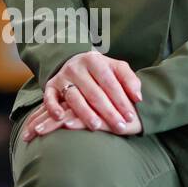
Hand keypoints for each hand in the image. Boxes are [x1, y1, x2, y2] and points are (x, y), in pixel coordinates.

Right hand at [23, 52, 142, 138]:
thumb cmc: (101, 71)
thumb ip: (130, 80)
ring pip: (74, 97)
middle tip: (120, 127)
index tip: (131, 116)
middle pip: (94, 92)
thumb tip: (138, 98)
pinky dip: (53, 107)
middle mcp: (76, 67)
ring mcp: (62, 77)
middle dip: (108, 111)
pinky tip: (61, 118)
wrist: (75, 63)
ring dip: (85, 113)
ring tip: (97, 126)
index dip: (121, 100)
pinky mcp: (50, 86)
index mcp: (94, 60)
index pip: (110, 82)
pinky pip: (49, 98)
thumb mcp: (116, 68)